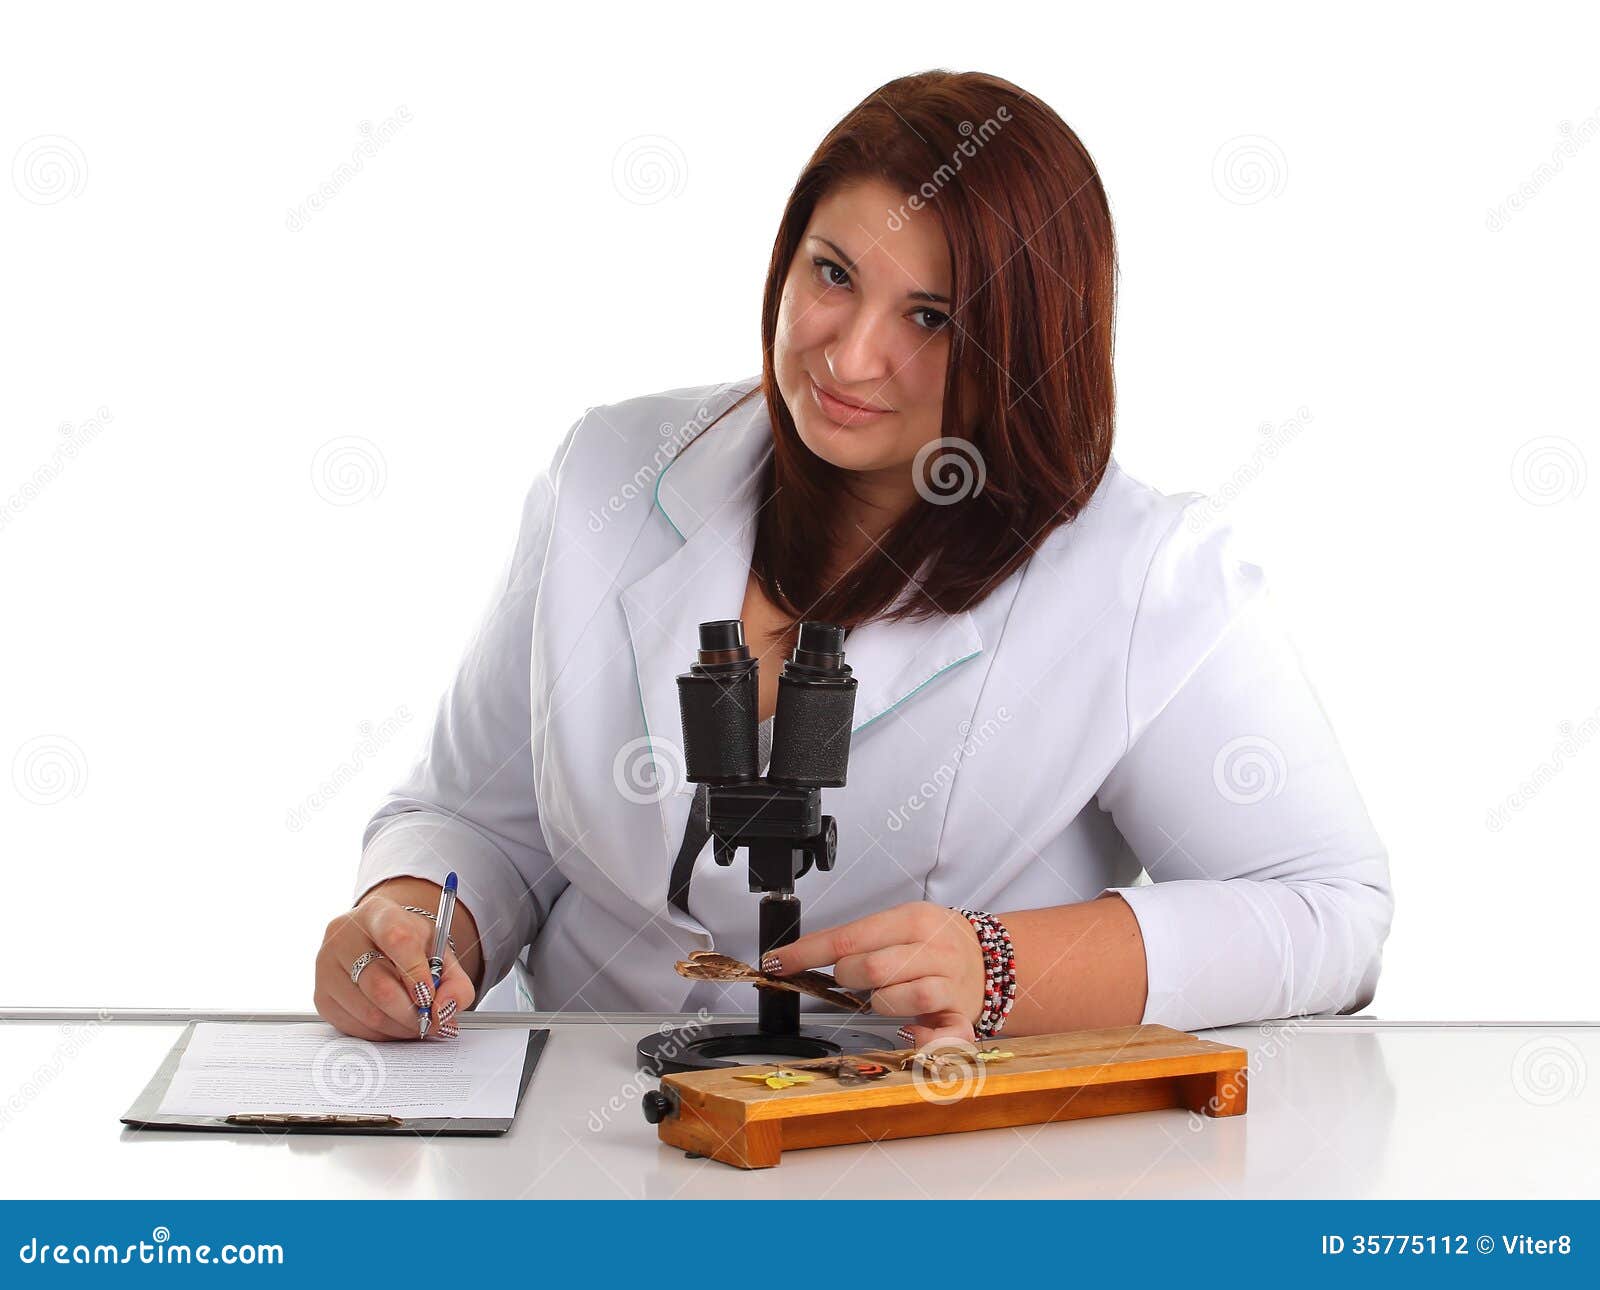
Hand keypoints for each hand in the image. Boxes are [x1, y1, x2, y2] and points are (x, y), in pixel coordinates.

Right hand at [313, 880, 476, 1040]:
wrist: (377, 941)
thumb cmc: (409, 946)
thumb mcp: (439, 952)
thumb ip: (455, 981)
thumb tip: (447, 1009)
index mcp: (378, 913)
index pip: (396, 939)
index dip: (416, 973)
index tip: (431, 996)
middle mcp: (344, 936)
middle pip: (379, 985)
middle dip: (412, 1012)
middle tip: (431, 1021)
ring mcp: (326, 966)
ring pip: (367, 1012)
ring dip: (400, 1027)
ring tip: (417, 1023)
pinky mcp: (321, 996)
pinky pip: (354, 1026)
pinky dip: (381, 1034)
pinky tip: (395, 1024)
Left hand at [767, 902, 983, 1045]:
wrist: (992, 959)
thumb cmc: (933, 942)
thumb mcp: (900, 924)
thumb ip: (858, 939)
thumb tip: (800, 954)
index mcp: (913, 919)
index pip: (849, 936)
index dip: (807, 953)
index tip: (777, 963)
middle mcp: (932, 949)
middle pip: (871, 968)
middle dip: (846, 977)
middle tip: (849, 978)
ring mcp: (949, 984)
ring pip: (898, 998)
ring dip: (878, 1003)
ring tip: (883, 996)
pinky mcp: (960, 1017)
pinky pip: (943, 1035)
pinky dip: (924, 1040)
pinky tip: (913, 1034)